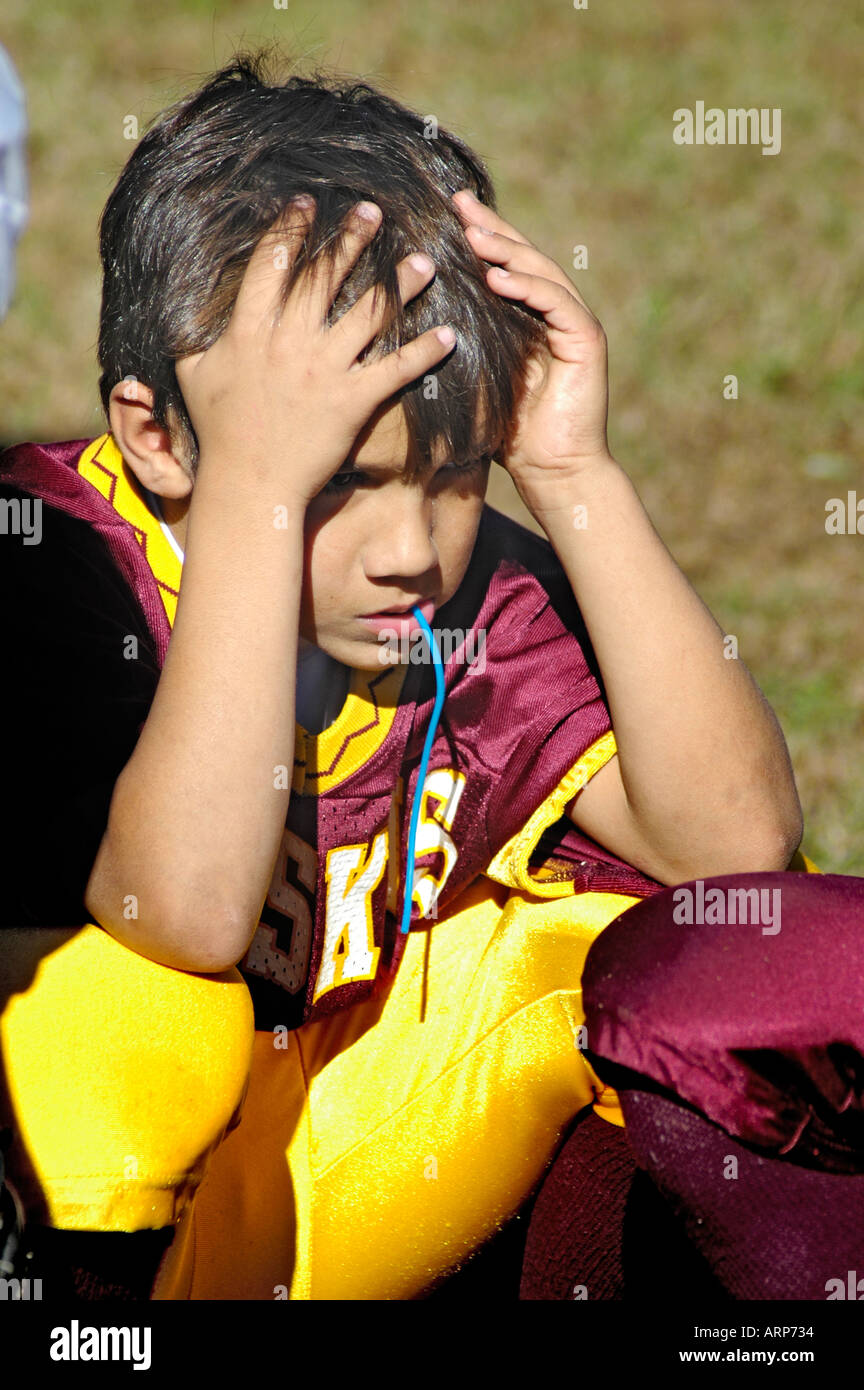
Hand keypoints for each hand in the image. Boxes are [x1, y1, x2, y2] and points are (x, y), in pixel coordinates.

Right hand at [176, 198, 455, 506]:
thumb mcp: (193, 375)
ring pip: (368, 315)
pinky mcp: (352, 402)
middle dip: (352, 239)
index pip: (271, 265)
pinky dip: (423, 352)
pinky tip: (448, 335)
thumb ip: (192, 339)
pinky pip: (394, 370)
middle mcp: (289, 342)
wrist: (251, 484)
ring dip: (400, 285)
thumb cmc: (220, 431)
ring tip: (424, 261)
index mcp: (249, 330)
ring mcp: (323, 371)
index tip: (308, 204)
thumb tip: (183, 313)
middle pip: (325, 278)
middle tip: (374, 211)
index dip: (291, 230)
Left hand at [452, 189, 611, 501]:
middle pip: (523, 258)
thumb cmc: (510, 436)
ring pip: (540, 273)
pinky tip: (499, 277)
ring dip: (506, 251)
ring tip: (474, 234)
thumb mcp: (475, 379)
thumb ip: (460, 345)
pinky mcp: (588, 341)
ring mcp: (575, 324)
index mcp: (530, 320)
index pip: (504, 267)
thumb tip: (412, 321)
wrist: (553, 472)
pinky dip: (528, 288)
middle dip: (490, 228)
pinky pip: (556, 303)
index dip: (478, 238)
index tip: (445, 213)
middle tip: (459, 202)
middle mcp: (556, 314)